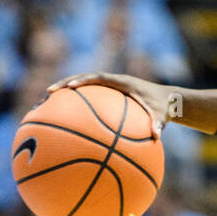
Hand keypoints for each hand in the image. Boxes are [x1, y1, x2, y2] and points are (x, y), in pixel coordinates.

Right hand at [46, 71, 174, 136]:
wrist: (167, 100)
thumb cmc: (163, 108)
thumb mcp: (162, 116)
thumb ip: (158, 125)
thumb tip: (156, 137)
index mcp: (122, 82)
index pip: (98, 78)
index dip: (83, 81)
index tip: (70, 87)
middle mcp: (113, 81)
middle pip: (83, 79)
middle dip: (65, 84)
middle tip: (49, 93)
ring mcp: (109, 87)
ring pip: (83, 86)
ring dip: (66, 91)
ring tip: (49, 101)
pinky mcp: (108, 95)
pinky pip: (89, 97)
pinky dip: (77, 103)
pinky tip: (65, 117)